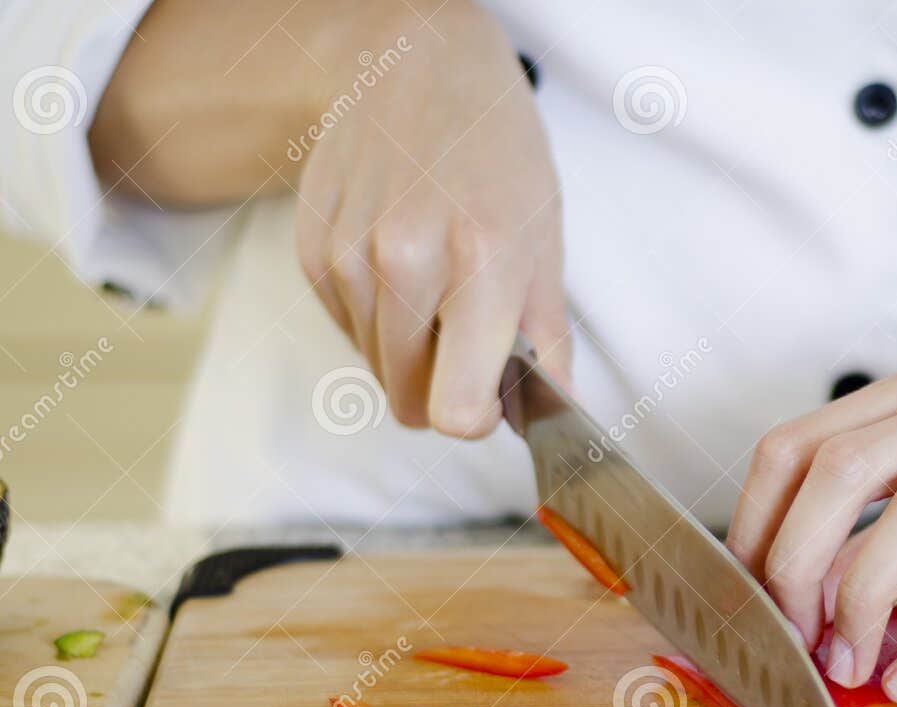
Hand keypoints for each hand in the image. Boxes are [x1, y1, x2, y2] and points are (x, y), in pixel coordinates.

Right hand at [294, 3, 566, 435]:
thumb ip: (547, 339)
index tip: (488, 401)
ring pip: (376, 369)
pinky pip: (345, 329)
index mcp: (481, 264)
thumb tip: (554, 414)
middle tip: (466, 336)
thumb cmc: (497, 156)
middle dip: (442, 386)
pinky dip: (374, 316)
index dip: (473, 420)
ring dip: (407, 349)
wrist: (420, 68)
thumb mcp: (545, 241)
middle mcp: (406, 261)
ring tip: (435, 284)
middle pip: (411, 400)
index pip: (454, 408)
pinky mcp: (313, 249)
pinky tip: (398, 263)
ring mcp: (350, 254)